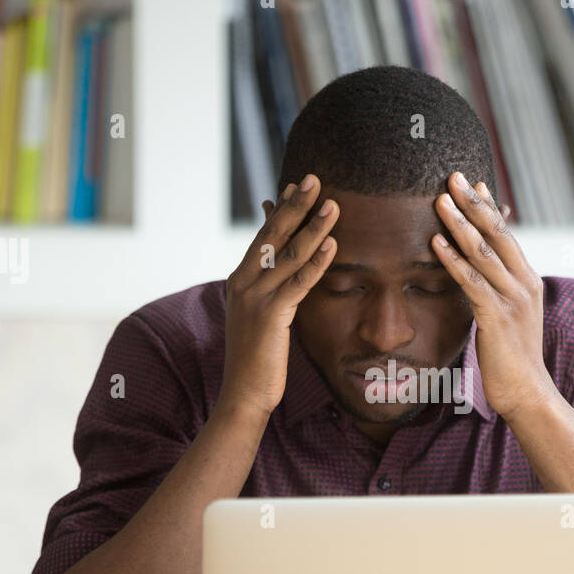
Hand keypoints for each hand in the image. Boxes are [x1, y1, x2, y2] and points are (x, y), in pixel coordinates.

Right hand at [217, 174, 338, 419]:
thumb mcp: (260, 317)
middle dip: (296, 205)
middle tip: (315, 179)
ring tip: (333, 204)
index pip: (264, 236)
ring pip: (288, 255)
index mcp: (240, 279)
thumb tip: (285, 272)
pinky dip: (316, 262)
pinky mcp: (270, 316)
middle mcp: (243, 282)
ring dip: (313, 227)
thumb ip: (271, 291)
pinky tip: (332, 245)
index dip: (282, 210)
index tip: (297, 186)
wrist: (243, 394)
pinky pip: (298, 283)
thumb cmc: (257, 359)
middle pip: (273, 235)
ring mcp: (254, 298)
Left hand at [431, 172, 558, 422]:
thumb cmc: (513, 358)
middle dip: (474, 203)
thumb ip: (500, 291)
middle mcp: (524, 284)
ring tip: (439, 201)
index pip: (507, 235)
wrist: (527, 393)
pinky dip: (452, 260)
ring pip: (483, 253)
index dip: (489, 207)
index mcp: (528, 281)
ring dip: (459, 224)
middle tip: (453, 177)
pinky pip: (471, 282)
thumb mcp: (510, 317)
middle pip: (497, 234)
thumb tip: (483, 272)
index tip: (473, 182)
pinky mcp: (496, 318)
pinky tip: (435, 243)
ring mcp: (512, 300)